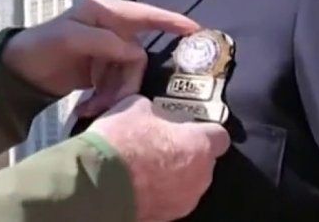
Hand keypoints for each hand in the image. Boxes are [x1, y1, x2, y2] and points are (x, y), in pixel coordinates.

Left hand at [0, 0, 197, 109]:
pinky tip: (88, 107)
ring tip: (91, 107)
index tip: (196, 30)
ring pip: (127, 75)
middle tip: (111, 101)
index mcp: (103, 12)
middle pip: (136, 56)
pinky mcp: (99, 71)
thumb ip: (104, 41)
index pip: (143, 14)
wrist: (16, 71)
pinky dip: (105, 98)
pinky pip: (115, 85)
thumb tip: (134, 51)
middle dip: (126, 81)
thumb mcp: (69, 38)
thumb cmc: (40, 44)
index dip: (170, 21)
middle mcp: (108, 29)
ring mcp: (104, 51)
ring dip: (113, 94)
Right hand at [88, 95, 230, 221]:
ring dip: (172, 174)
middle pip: (203, 161)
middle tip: (161, 142)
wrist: (98, 182)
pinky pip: (168, 199)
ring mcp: (183, 201)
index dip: (204, 129)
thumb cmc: (121, 144)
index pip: (220, 136)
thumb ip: (151, 109)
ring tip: (144, 164)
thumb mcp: (134, 108)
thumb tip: (147, 109)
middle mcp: (199, 177)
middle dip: (185, 153)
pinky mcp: (165, 217)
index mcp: (199, 146)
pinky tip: (136, 181)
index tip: (190, 126)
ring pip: (186, 183)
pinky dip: (157, 192)